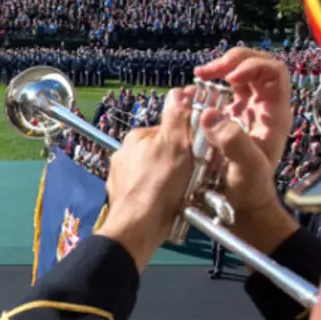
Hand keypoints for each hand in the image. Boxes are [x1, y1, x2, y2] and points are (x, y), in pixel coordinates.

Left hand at [97, 89, 195, 269]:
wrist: (138, 226)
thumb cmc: (158, 184)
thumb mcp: (174, 144)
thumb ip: (176, 117)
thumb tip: (177, 93)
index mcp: (134, 138)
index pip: (167, 129)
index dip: (186, 138)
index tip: (198, 149)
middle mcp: (124, 155)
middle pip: (161, 151)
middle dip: (178, 160)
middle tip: (194, 172)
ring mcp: (122, 178)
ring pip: (155, 171)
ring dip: (170, 178)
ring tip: (183, 189)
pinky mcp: (125, 198)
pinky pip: (149, 190)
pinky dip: (160, 194)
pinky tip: (170, 201)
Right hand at [194, 50, 298, 252]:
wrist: (242, 208)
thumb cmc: (249, 191)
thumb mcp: (246, 168)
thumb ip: (232, 142)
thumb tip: (210, 114)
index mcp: (274, 114)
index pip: (273, 72)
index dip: (252, 66)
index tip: (228, 77)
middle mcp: (263, 108)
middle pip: (255, 66)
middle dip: (230, 62)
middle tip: (204, 72)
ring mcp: (246, 111)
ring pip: (238, 75)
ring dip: (218, 71)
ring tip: (197, 78)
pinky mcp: (229, 118)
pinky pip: (221, 92)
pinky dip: (208, 88)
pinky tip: (194, 95)